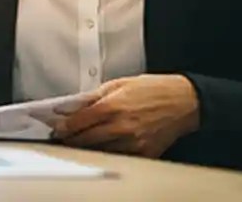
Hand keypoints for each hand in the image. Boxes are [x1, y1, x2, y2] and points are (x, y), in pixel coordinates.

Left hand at [52, 75, 200, 157]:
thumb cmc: (155, 89)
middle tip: (64, 138)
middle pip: (85, 140)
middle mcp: (121, 126)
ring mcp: (133, 142)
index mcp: (113, 106)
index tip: (58, 128)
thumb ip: (96, 95)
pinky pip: (119, 157)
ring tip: (80, 143)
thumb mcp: (120, 83)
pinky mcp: (143, 152)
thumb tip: (75, 105)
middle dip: (71, 139)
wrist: (184, 101)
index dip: (65, 126)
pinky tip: (103, 147)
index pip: (79, 121)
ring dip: (87, 148)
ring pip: (100, 151)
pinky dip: (108, 153)